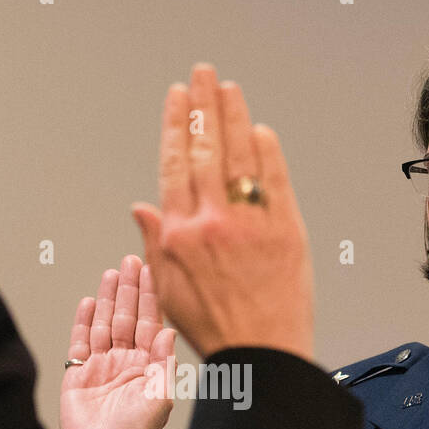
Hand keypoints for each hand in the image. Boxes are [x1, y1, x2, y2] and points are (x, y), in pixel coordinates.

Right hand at [60, 254, 176, 428]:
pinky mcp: (78, 374)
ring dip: (107, 298)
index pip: (148, 322)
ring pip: (103, 323)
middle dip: (128, 288)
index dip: (148, 296)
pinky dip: (82, 321)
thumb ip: (163, 363)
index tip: (149, 269)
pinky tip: (87, 302)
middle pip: (126, 316)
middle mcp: (125, 361)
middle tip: (129, 260)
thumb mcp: (159, 397)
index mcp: (147, 365)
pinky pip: (80, 341)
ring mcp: (101, 366)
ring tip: (110, 273)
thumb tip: (168, 330)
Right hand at [130, 63, 313, 360]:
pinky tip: (260, 129)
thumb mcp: (169, 290)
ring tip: (229, 88)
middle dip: (203, 105)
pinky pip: (275, 179)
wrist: (263, 355)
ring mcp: (251, 222)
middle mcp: (212, 222)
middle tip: (203, 74)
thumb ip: (155, 242)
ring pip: (239, 155)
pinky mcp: (287, 229)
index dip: (176, 125)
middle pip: (205, 149)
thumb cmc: (216, 329)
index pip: (175, 164)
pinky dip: (267, 150)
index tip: (177, 97)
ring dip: (233, 116)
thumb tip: (141, 206)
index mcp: (180, 235)